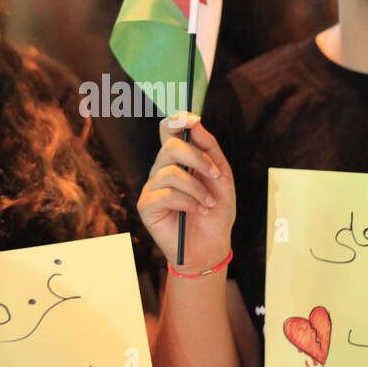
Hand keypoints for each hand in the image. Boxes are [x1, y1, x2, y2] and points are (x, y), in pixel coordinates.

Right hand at [137, 111, 235, 273]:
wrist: (211, 247)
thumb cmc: (216, 213)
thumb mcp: (222, 177)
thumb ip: (209, 149)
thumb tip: (195, 123)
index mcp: (178, 160)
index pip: (168, 131)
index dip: (176, 120)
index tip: (193, 119)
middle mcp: (162, 170)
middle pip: (170, 146)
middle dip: (197, 158)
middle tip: (215, 175)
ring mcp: (152, 188)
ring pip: (171, 172)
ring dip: (197, 188)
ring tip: (208, 204)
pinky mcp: (146, 206)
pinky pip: (165, 194)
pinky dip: (188, 202)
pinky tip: (197, 212)